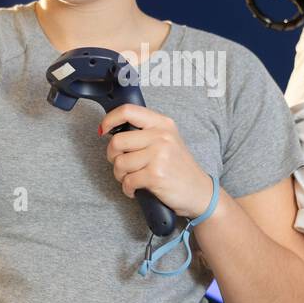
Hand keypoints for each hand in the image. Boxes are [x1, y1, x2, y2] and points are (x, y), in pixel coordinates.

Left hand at [100, 103, 213, 217]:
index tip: (103, 130)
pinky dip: (127, 189)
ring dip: (120, 175)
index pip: (128, 111)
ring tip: (131, 178)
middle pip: (117, 141)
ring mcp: (159, 155)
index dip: (109, 119)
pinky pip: (127, 181)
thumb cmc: (179, 168)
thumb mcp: (168, 140)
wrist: (200, 192)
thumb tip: (113, 130)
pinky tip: (135, 190)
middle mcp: (162, 136)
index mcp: (163, 124)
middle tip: (121, 164)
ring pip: (120, 163)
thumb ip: (145, 132)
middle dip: (113, 156)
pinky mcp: (156, 175)